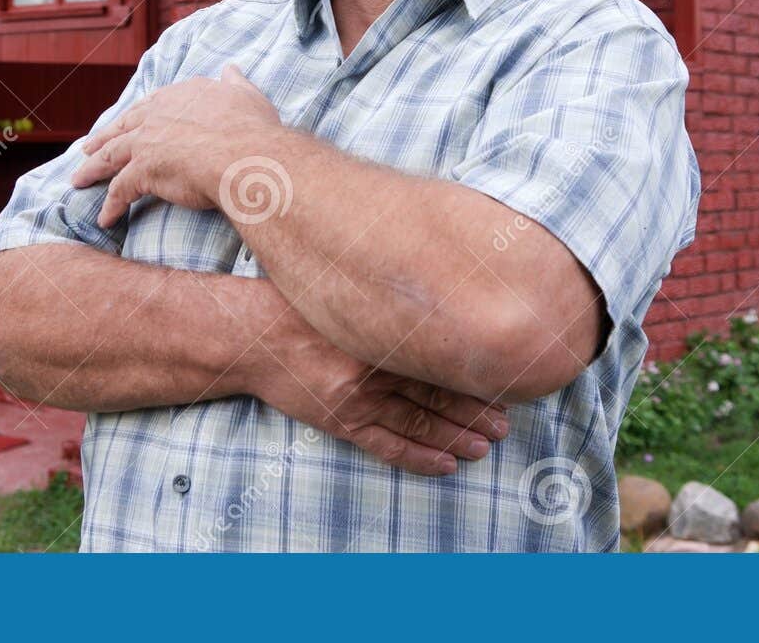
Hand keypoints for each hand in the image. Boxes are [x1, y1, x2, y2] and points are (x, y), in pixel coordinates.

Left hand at [71, 63, 280, 227]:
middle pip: (121, 129)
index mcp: (180, 96)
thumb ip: (234, 82)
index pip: (148, 106)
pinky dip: (111, 206)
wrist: (246, 155)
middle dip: (102, 139)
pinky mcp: (142, 171)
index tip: (124, 123)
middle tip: (87, 148)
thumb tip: (231, 68)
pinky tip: (105, 218)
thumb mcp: (246, 95)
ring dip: (92, 170)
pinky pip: (120, 191)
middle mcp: (157, 115)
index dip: (135, 116)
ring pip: (110, 157)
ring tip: (79, 180)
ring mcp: (146, 142)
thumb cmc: (252, 128)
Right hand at [248, 305, 509, 475]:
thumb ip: (390, 303)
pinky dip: (418, 456)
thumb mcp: (348, 294)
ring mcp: (359, 397)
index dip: (475, 373)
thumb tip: (438, 303)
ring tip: (485, 448)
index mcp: (382, 330)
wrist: (253, 336)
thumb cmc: (301, 307)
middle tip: (506, 424)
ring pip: (420, 422)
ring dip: (456, 437)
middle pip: (438, 392)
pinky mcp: (342, 420)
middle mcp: (376, 365)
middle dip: (475, 411)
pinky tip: (445, 464)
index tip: (505, 381)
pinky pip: (387, 445)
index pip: (440, 356)